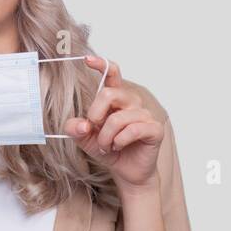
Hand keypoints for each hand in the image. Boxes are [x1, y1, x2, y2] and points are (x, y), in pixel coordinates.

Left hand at [62, 56, 162, 190]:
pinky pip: (133, 130)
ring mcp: (145, 114)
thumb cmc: (108, 149)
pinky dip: (120, 141)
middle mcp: (131, 101)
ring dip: (106, 137)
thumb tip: (82, 124)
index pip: (111, 74)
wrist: (125, 171)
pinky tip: (119, 146)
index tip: (87, 59)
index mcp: (115, 98)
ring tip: (107, 146)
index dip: (101, 65)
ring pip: (118, 118)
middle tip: (95, 130)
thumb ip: (76, 128)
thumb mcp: (84, 138)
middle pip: (109, 94)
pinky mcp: (154, 128)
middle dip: (95, 115)